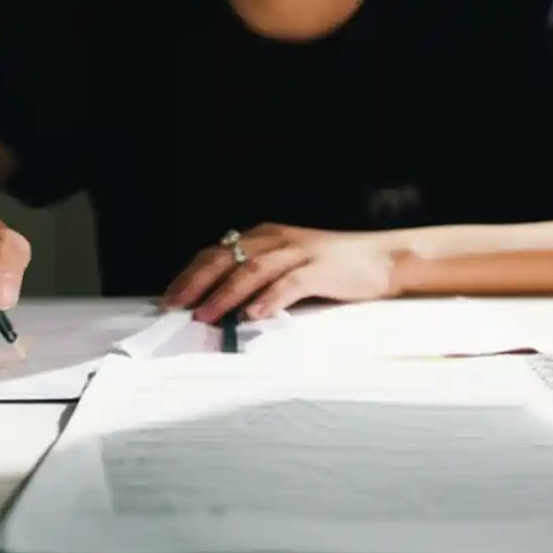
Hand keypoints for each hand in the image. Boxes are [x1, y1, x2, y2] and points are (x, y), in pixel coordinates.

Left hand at [162, 223, 402, 322]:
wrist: (382, 259)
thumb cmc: (334, 267)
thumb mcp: (290, 263)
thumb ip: (261, 277)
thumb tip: (224, 304)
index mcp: (266, 237)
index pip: (217, 252)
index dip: (190, 273)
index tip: (170, 297)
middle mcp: (277, 240)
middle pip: (227, 257)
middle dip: (197, 282)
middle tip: (176, 306)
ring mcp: (299, 253)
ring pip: (252, 270)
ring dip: (226, 294)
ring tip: (207, 315)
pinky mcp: (320, 269)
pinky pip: (289, 284)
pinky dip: (269, 299)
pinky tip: (254, 315)